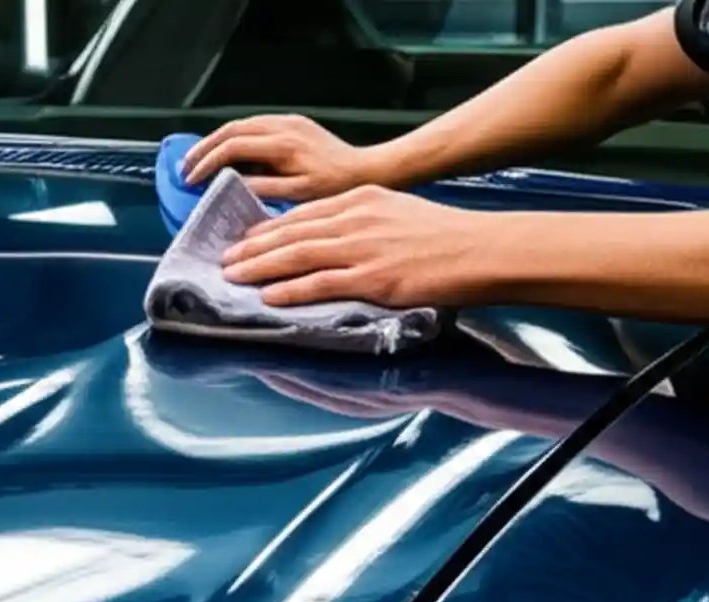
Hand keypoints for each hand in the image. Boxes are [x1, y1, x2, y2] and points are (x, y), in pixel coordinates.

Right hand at [182, 115, 385, 199]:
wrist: (367, 169)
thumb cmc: (337, 186)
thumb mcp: (300, 194)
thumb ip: (264, 187)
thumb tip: (231, 185)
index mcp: (283, 144)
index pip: (233, 147)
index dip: (208, 163)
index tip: (192, 180)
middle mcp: (282, 126)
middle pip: (230, 130)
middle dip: (204, 149)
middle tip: (186, 169)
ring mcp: (288, 121)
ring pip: (241, 124)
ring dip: (217, 141)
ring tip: (201, 161)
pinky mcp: (294, 122)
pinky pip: (256, 124)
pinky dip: (236, 137)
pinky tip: (229, 152)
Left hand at [221, 185, 494, 307]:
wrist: (481, 249)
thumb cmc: (451, 236)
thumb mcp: (403, 213)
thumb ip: (372, 222)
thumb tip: (350, 242)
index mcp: (364, 199)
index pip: (306, 213)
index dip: (271, 228)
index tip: (249, 238)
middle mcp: (356, 219)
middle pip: (292, 232)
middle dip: (254, 247)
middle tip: (226, 259)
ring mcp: (362, 248)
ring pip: (297, 255)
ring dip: (259, 267)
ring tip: (233, 277)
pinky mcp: (372, 277)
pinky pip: (320, 283)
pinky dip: (290, 289)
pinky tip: (268, 295)